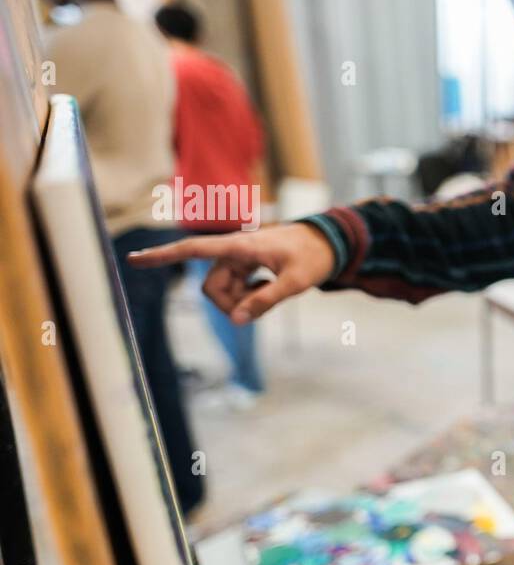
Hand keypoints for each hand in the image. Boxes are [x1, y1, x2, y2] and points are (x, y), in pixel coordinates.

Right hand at [127, 223, 336, 323]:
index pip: (193, 250)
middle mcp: (234, 252)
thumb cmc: (314, 257)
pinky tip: (269, 286)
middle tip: (264, 301)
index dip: (162, 256)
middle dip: (231, 304)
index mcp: (240, 247)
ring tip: (271, 290)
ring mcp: (238, 260)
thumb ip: (266, 301)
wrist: (330, 243)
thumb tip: (237, 321)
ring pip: (222, 293)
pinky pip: (234, 291)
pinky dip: (249, 297)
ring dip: (242, 301)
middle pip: (211, 288)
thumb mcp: (295, 283)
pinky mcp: (244, 267)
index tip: (133, 259)